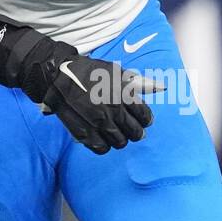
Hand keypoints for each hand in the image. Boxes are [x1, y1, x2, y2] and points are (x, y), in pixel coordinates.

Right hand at [39, 52, 159, 155]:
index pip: (144, 116)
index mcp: (122, 94)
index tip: (144, 120)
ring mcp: (98, 123)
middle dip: (137, 132)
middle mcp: (112, 110)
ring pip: (120, 142)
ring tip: (118, 135)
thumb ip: (140, 82)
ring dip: (122, 140)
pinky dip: (105, 146)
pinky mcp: (84, 132)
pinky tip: (103, 139)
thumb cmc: (90, 72)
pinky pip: (101, 148)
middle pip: (135, 132)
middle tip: (134, 131)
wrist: (58, 76)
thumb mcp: (116, 72)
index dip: (146, 120)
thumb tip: (163, 87)